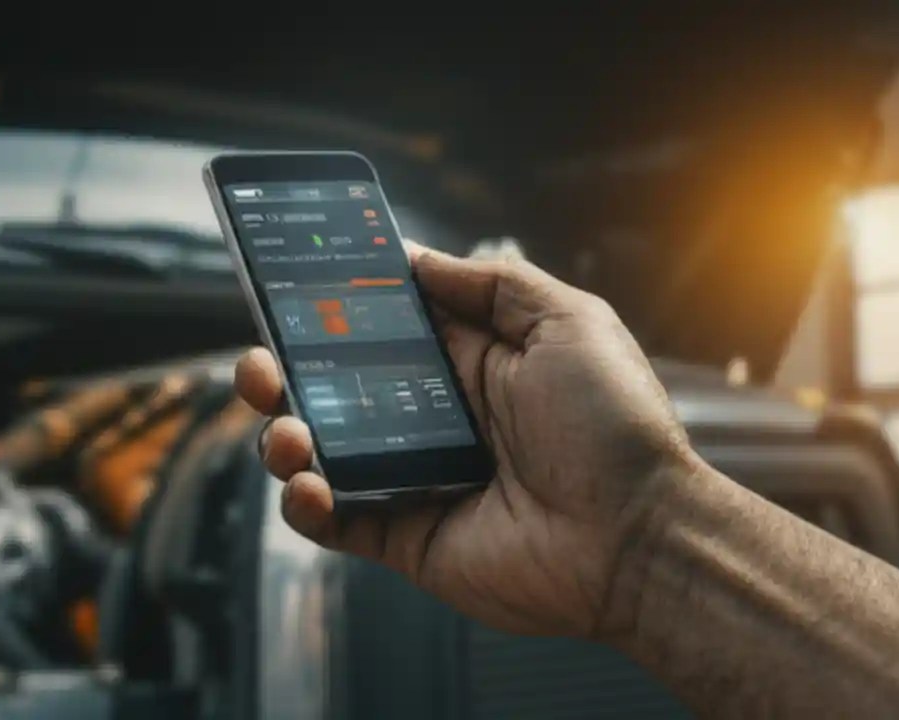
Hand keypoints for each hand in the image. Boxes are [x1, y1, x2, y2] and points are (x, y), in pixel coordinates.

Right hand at [235, 242, 699, 639]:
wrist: (638, 538)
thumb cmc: (613, 426)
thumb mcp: (568, 322)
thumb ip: (490, 284)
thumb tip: (415, 256)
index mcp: (470, 362)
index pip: (383, 326)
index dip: (334, 306)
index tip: (290, 283)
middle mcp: (435, 416)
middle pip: (336, 385)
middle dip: (285, 368)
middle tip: (260, 361)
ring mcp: (416, 477)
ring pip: (323, 451)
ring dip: (284, 434)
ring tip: (286, 429)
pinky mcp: (406, 535)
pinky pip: (336, 521)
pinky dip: (305, 504)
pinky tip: (310, 485)